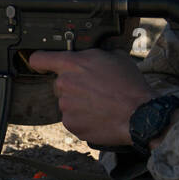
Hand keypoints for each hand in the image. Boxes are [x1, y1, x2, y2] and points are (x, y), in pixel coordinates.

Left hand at [27, 49, 151, 147]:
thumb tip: (89, 56)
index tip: (40, 64)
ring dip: (79, 103)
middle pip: (60, 84)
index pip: (40, 59)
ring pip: (67, 102)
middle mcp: (64, 84)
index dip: (39, 61)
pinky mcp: (71, 124)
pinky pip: (73, 119)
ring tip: (101, 104)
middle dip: (73, 86)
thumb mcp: (115, 57)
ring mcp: (66, 106)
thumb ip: (93, 55)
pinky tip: (99, 116)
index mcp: (73, 64)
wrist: (139, 114)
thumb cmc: (130, 85)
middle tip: (93, 89)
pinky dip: (83, 119)